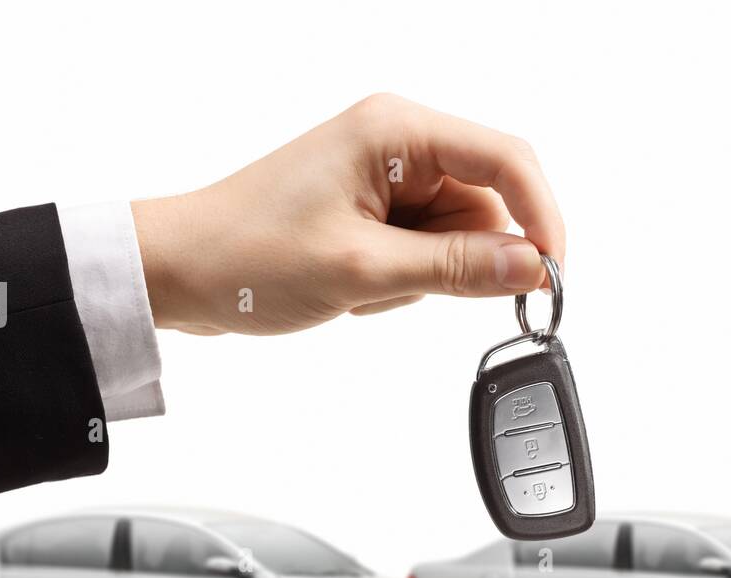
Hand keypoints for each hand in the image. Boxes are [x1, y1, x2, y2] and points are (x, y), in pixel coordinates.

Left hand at [131, 93, 564, 335]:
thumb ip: (457, 270)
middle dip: (465, 260)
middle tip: (411, 291)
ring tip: (363, 288)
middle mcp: (396, 144)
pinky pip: (424, 251)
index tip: (552, 275)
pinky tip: (355, 289)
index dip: (543, 217)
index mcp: (396, 131)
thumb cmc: (247, 256)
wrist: (179, 273)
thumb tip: (531, 267)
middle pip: (486, 203)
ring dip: (425, 279)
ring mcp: (384, 178)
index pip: (507, 159)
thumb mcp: (363, 272)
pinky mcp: (372, 211)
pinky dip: (403, 282)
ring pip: (457, 236)